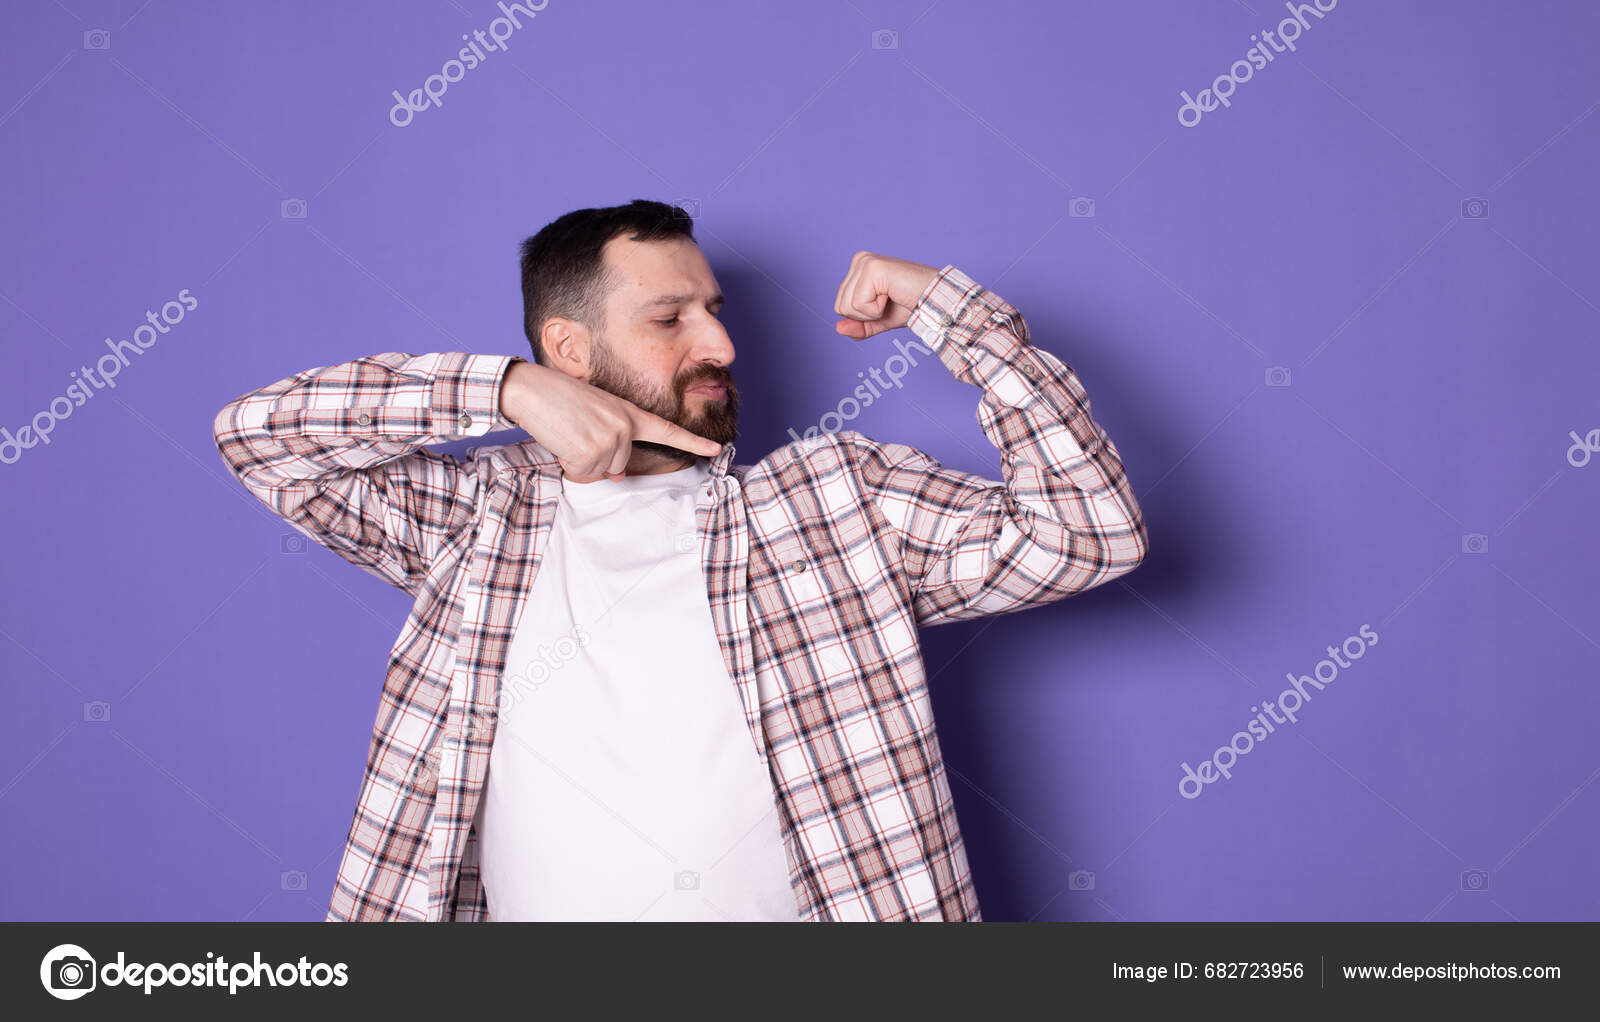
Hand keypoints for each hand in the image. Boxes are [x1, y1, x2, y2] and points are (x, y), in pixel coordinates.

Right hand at [497, 360, 720, 481]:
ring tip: (568, 431)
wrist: (532, 389)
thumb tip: (617, 475)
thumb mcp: (594, 417)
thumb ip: (612, 442)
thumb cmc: (559, 399)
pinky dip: (568, 462)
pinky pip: (583, 473)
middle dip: (594, 457)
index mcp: (629, 413)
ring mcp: (610, 437)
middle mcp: (625, 425)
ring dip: (579, 459)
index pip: (667, 430)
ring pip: (600, 471)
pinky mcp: (591, 449)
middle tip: (576, 431)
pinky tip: (561, 439)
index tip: (717, 449)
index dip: (693, 442)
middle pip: (618, 465)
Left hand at [832, 251, 939, 340]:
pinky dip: (876, 310)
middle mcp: (859, 260)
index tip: (885, 304)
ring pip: (847, 306)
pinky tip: (892, 295)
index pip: (840, 305)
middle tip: (889, 301)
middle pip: (840, 306)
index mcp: (858, 268)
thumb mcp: (879, 320)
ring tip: (891, 297)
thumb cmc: (913, 305)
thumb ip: (859, 326)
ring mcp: (865, 262)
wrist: (935, 301)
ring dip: (872, 312)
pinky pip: (858, 304)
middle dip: (866, 315)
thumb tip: (838, 328)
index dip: (863, 316)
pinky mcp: (873, 267)